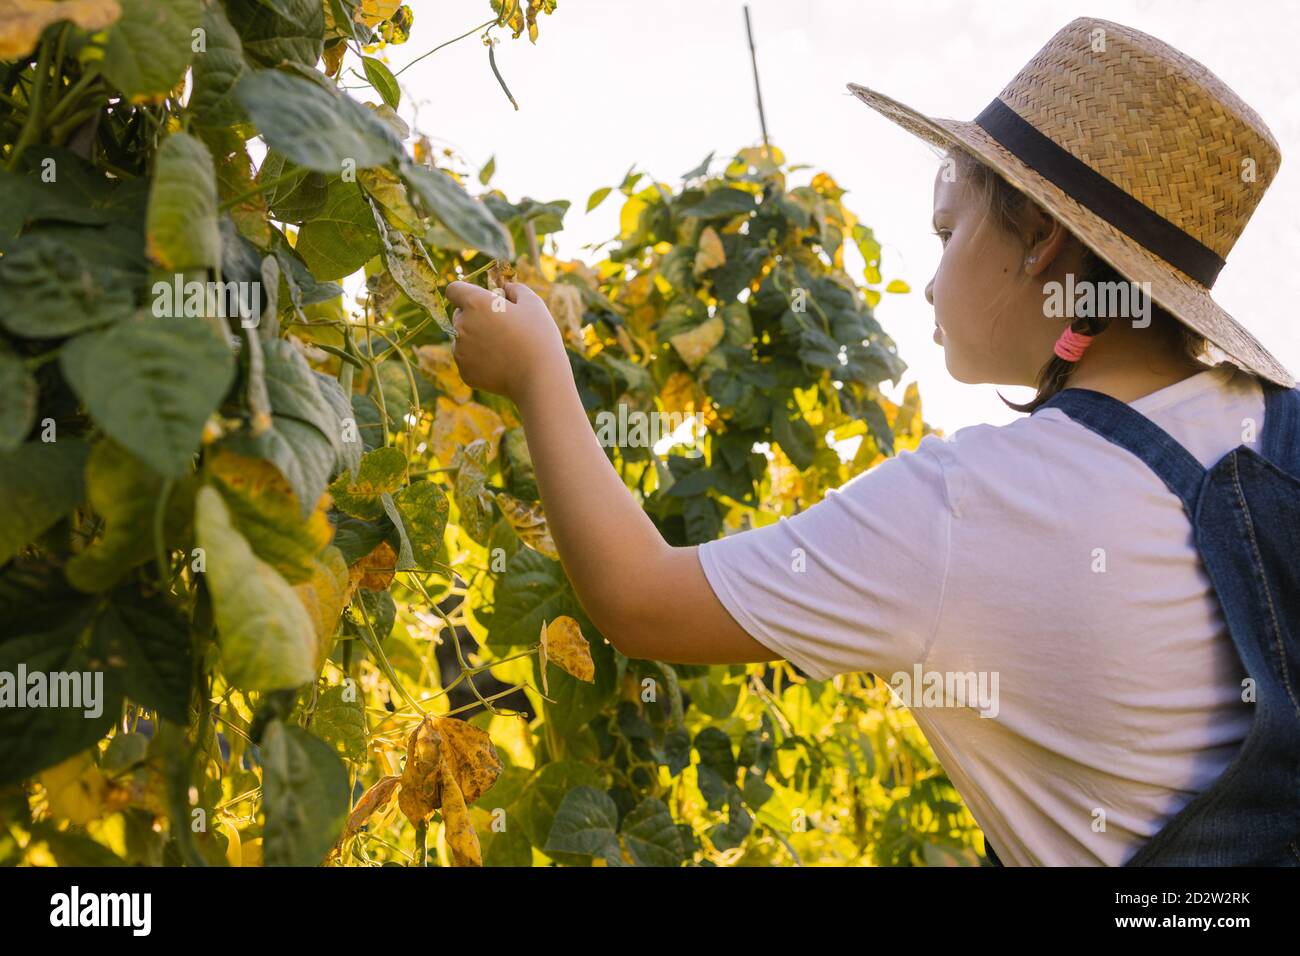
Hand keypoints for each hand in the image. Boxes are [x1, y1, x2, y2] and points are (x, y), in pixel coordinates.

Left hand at [445, 279, 568, 404]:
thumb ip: (515, 289)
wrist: (540, 378)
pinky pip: (468, 361)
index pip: (454, 290)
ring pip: (462, 340)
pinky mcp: (465, 372)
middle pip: (459, 315)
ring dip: (477, 340)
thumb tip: (505, 288)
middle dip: (475, 317)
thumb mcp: (532, 303)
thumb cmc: (539, 337)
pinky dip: (480, 361)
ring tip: (504, 349)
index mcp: (475, 303)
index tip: (481, 300)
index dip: (466, 293)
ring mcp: (460, 351)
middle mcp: (461, 326)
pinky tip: (502, 364)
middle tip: (501, 327)